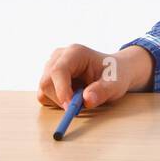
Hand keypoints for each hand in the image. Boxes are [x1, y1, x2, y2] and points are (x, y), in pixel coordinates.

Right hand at [37, 44, 152, 109]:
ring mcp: (52, 67)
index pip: (58, 70)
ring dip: (60, 100)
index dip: (61, 90)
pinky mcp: (49, 78)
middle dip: (61, 98)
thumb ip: (102, 91)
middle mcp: (59, 57)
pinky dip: (57, 101)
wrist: (114, 71)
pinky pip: (44, 95)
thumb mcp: (115, 83)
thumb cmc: (115, 74)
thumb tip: (87, 100)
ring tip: (81, 95)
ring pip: (44, 90)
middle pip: (47, 81)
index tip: (70, 107)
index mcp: (75, 53)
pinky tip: (73, 95)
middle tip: (79, 107)